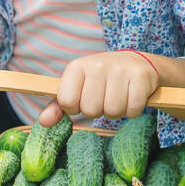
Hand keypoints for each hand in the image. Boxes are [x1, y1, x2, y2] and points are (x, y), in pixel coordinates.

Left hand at [38, 51, 159, 126]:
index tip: (84, 98)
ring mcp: (120, 69)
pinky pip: (133, 110)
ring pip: (112, 112)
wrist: (136, 63)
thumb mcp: (78, 88)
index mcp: (77, 66)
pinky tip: (132, 97)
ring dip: (117, 112)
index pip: (67, 102)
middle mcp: (97, 64)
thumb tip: (43, 122)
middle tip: (104, 98)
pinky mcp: (141, 76)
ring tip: (119, 97)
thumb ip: (59, 106)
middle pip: (90, 110)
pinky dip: (133, 110)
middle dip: (98, 111)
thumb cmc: (101, 80)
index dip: (76, 108)